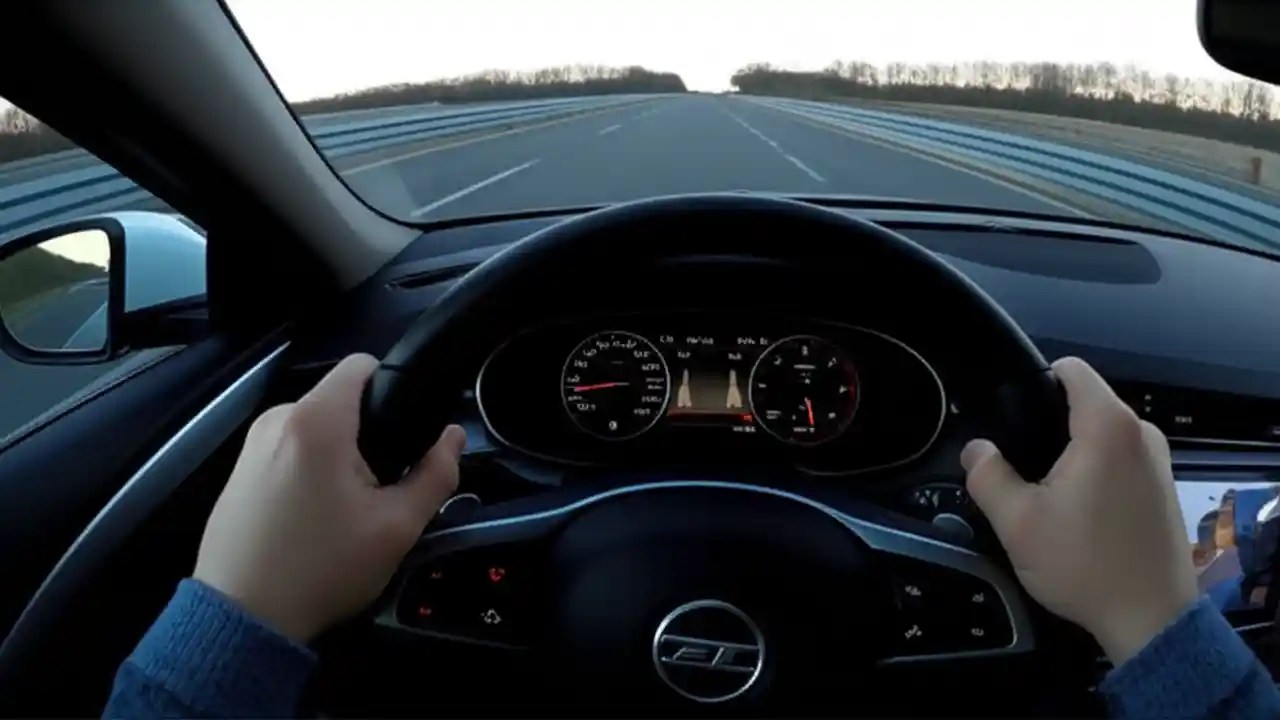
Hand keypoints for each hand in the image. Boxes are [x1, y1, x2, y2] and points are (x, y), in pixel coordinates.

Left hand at [194, 354, 464, 641]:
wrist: (243, 619)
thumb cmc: (324, 568)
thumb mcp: (397, 527)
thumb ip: (435, 474)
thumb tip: (452, 438)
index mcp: (316, 420)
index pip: (362, 364)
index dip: (394, 387)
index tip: (405, 435)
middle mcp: (277, 418)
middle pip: (340, 401)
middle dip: (368, 433)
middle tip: (382, 488)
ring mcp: (250, 445)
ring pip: (315, 428)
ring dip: (339, 455)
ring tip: (347, 509)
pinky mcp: (237, 472)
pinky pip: (288, 451)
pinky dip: (309, 471)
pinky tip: (312, 518)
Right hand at [960, 357, 1196, 664]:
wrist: (1151, 620)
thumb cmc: (1084, 564)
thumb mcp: (1018, 522)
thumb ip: (987, 475)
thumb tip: (976, 449)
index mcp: (1108, 426)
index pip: (1070, 369)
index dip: (1034, 383)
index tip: (1011, 420)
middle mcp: (1141, 432)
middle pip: (1084, 402)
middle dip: (1049, 426)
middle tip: (1020, 468)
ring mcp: (1159, 460)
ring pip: (1101, 434)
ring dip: (1072, 453)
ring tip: (1046, 494)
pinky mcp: (1164, 486)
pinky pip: (1119, 458)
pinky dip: (1095, 472)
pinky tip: (1078, 512)